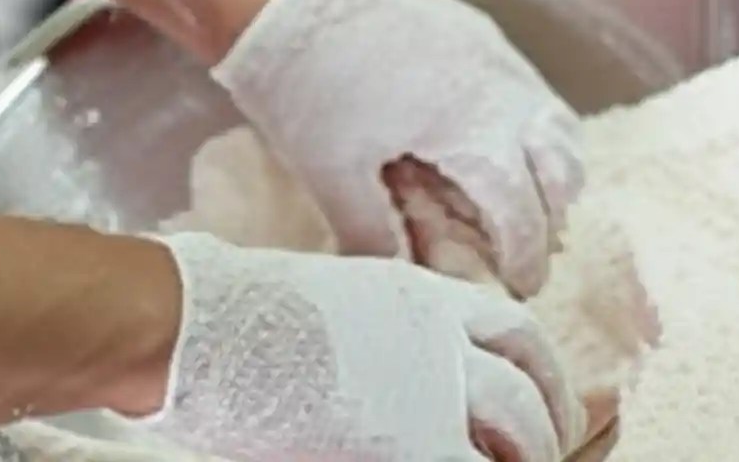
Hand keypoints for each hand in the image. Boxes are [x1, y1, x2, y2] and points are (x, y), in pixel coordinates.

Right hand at [137, 233, 583, 461]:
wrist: (190, 321)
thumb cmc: (222, 312)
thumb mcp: (317, 300)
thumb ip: (366, 329)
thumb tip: (370, 364)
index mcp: (414, 292)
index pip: (510, 327)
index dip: (538, 368)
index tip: (542, 396)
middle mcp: (436, 331)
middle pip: (528, 382)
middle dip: (549, 424)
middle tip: (545, 454)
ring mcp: (428, 381)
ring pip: (523, 429)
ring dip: (528, 457)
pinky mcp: (409, 437)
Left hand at [212, 0, 582, 297]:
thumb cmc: (305, 86)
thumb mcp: (333, 173)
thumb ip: (373, 233)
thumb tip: (399, 276)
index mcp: (475, 129)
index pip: (523, 212)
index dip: (524, 257)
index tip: (520, 286)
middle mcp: (503, 86)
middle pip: (562, 164)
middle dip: (550, 212)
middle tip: (522, 245)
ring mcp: (492, 50)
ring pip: (555, 120)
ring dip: (547, 165)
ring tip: (512, 196)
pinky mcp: (472, 27)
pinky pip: (525, 85)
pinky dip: (524, 123)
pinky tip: (481, 139)